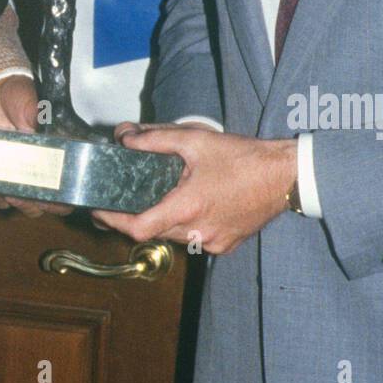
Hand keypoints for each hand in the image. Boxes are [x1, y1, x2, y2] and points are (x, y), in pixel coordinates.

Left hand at [0, 75, 71, 217]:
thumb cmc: (18, 97)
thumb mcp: (34, 105)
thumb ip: (43, 120)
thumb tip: (53, 134)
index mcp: (48, 160)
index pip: (60, 195)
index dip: (57, 203)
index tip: (47, 199)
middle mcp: (27, 172)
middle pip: (32, 206)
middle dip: (25, 204)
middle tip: (17, 194)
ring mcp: (1, 173)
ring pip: (2, 203)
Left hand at [92, 124, 296, 253]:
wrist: (285, 177)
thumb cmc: (243, 158)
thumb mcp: (196, 140)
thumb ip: (155, 139)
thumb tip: (125, 137)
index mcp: (187, 208)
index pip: (138, 228)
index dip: (113, 221)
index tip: (97, 210)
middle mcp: (199, 233)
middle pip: (154, 233)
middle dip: (134, 218)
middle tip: (119, 199)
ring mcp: (214, 243)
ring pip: (174, 237)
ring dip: (162, 220)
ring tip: (157, 196)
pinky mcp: (226, 245)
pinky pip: (196, 240)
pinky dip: (186, 225)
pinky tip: (191, 204)